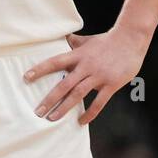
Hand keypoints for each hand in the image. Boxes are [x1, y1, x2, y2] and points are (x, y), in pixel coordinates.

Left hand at [24, 28, 148, 125]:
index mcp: (78, 55)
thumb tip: (62, 36)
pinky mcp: (111, 84)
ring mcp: (99, 76)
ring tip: (52, 119)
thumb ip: (74, 42)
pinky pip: (99, 102)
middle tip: (37, 111)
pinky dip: (90, 113)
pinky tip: (81, 121)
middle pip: (64, 84)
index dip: (40, 69)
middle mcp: (86, 66)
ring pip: (78, 94)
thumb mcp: (87, 40)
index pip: (55, 62)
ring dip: (64, 107)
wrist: (130, 39)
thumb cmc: (107, 40)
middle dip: (50, 98)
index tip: (26, 78)